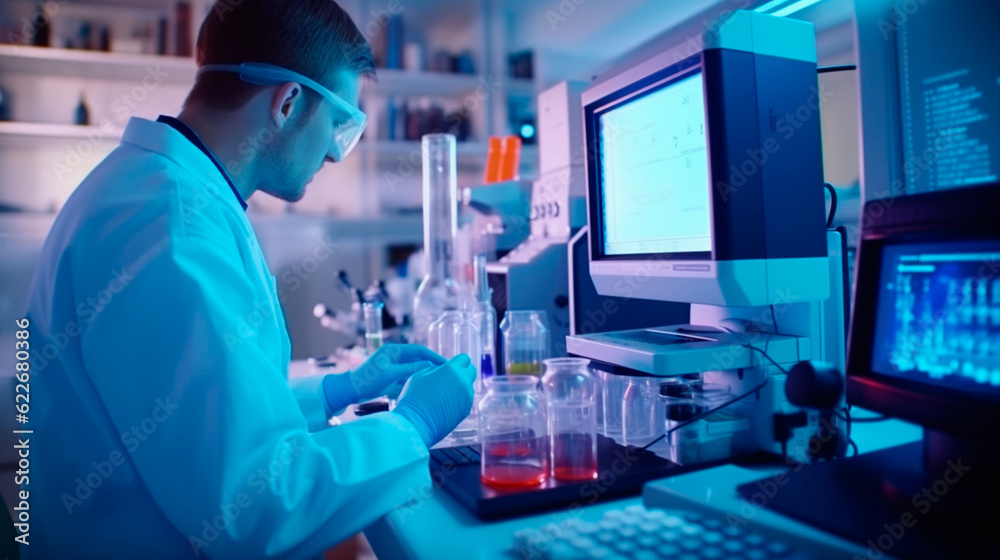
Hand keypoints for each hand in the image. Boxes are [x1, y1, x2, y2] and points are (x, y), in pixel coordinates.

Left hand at [322, 344, 444, 414]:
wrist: (350, 390)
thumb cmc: (367, 379)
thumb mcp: (391, 373)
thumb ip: (410, 369)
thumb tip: (429, 366)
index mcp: (395, 350)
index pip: (420, 351)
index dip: (434, 357)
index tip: (446, 364)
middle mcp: (395, 356)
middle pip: (419, 359)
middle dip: (431, 366)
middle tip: (446, 374)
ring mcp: (394, 366)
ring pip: (414, 369)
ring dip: (424, 375)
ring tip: (438, 382)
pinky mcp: (392, 377)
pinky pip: (408, 377)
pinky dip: (416, 381)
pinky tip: (424, 388)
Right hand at [392, 354, 476, 447]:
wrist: (415, 423)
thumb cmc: (414, 397)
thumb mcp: (421, 375)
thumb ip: (436, 369)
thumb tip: (442, 368)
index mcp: (452, 369)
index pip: (464, 359)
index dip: (456, 362)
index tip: (449, 367)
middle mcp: (463, 382)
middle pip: (471, 371)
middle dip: (462, 372)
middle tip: (449, 378)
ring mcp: (467, 397)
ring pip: (467, 387)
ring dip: (459, 387)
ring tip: (442, 395)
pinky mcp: (466, 410)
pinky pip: (465, 400)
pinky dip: (458, 399)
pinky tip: (444, 405)